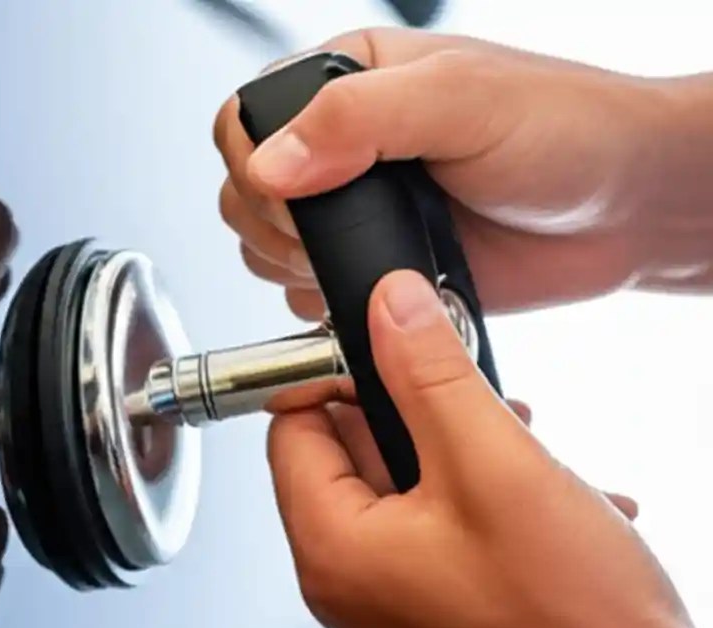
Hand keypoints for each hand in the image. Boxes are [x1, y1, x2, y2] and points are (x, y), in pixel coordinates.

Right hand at [215, 27, 712, 320]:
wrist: (625, 210)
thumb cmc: (565, 130)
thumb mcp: (461, 99)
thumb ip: (356, 119)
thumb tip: (270, 164)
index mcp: (346, 81)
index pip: (244, 118)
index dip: (254, 161)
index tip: (301, 190)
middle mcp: (338, 146)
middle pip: (242, 190)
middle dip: (277, 223)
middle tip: (342, 229)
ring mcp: (351, 212)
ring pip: (264, 249)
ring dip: (300, 267)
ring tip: (374, 255)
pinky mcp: (370, 268)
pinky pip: (306, 300)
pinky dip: (329, 305)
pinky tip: (384, 286)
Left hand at [268, 270, 712, 627]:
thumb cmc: (576, 627)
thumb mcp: (495, 466)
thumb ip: (430, 374)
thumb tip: (388, 305)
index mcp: (334, 556)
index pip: (291, 432)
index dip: (333, 375)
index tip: (386, 344)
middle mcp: (349, 594)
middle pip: (350, 463)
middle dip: (418, 416)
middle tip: (479, 400)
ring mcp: (394, 618)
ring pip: (405, 499)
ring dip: (463, 459)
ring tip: (527, 451)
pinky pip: (436, 543)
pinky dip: (482, 509)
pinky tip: (549, 505)